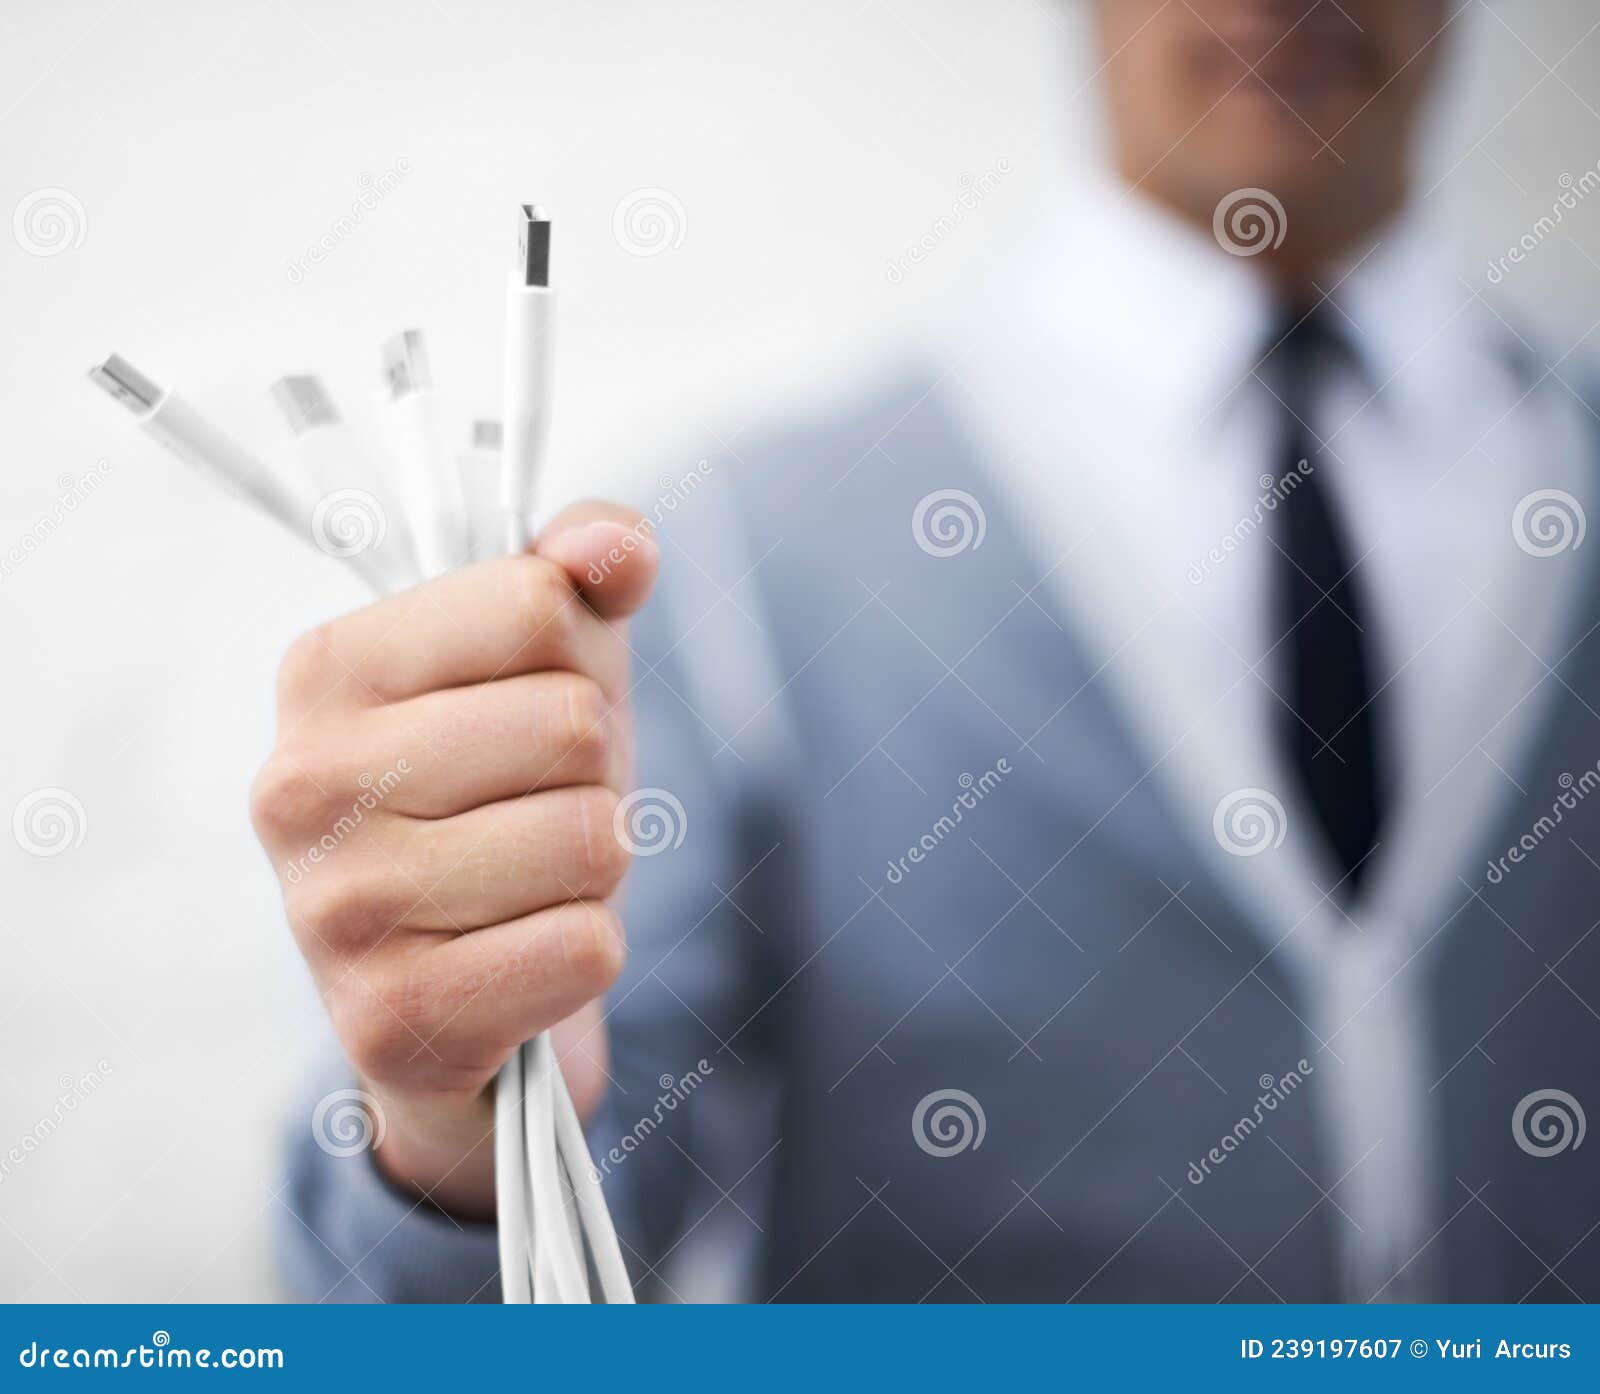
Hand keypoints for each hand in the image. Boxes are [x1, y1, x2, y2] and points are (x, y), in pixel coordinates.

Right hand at [250, 503, 658, 1219]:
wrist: (465, 990)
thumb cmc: (508, 798)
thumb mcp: (553, 665)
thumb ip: (583, 571)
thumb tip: (616, 547)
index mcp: (327, 668)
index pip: (536, 604)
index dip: (577, 659)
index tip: (532, 703)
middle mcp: (303, 783)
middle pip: (573, 725)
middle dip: (593, 775)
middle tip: (536, 812)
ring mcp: (334, 909)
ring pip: (590, 840)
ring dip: (594, 868)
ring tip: (527, 885)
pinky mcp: (391, 1019)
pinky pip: (585, 949)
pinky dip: (585, 953)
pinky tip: (519, 958)